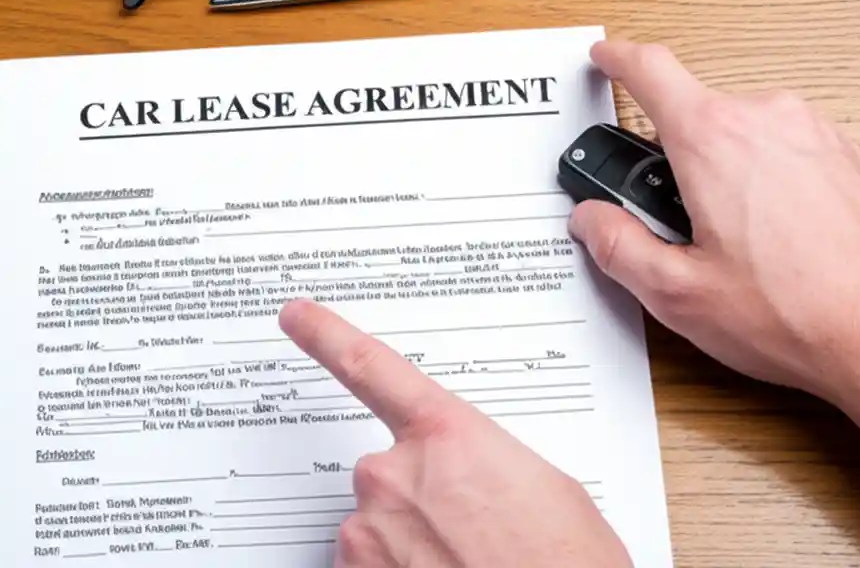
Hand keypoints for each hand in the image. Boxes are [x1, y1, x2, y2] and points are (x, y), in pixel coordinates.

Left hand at [277, 298, 632, 567]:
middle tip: (471, 532)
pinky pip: (369, 565)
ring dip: (412, 543)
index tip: (295, 316)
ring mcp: (368, 529)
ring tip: (467, 562)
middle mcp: (393, 475)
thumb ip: (487, 463)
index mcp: (446, 436)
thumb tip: (474, 480)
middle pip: (389, 471)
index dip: (325, 335)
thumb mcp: (546, 491)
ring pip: (379, 525)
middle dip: (421, 498)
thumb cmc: (564, 563)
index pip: (369, 367)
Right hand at [569, 39, 859, 461]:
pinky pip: (780, 148)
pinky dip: (762, 179)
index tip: (605, 58)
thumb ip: (617, 246)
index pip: (650, 70)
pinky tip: (770, 240)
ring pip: (738, 132)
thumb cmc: (796, 315)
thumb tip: (591, 220)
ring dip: (719, 170)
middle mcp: (765, 119)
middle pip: (693, 113)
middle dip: (670, 158)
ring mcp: (812, 132)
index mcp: (712, 140)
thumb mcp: (676, 293)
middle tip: (670, 219)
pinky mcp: (843, 154)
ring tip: (728, 241)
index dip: (617, 59)